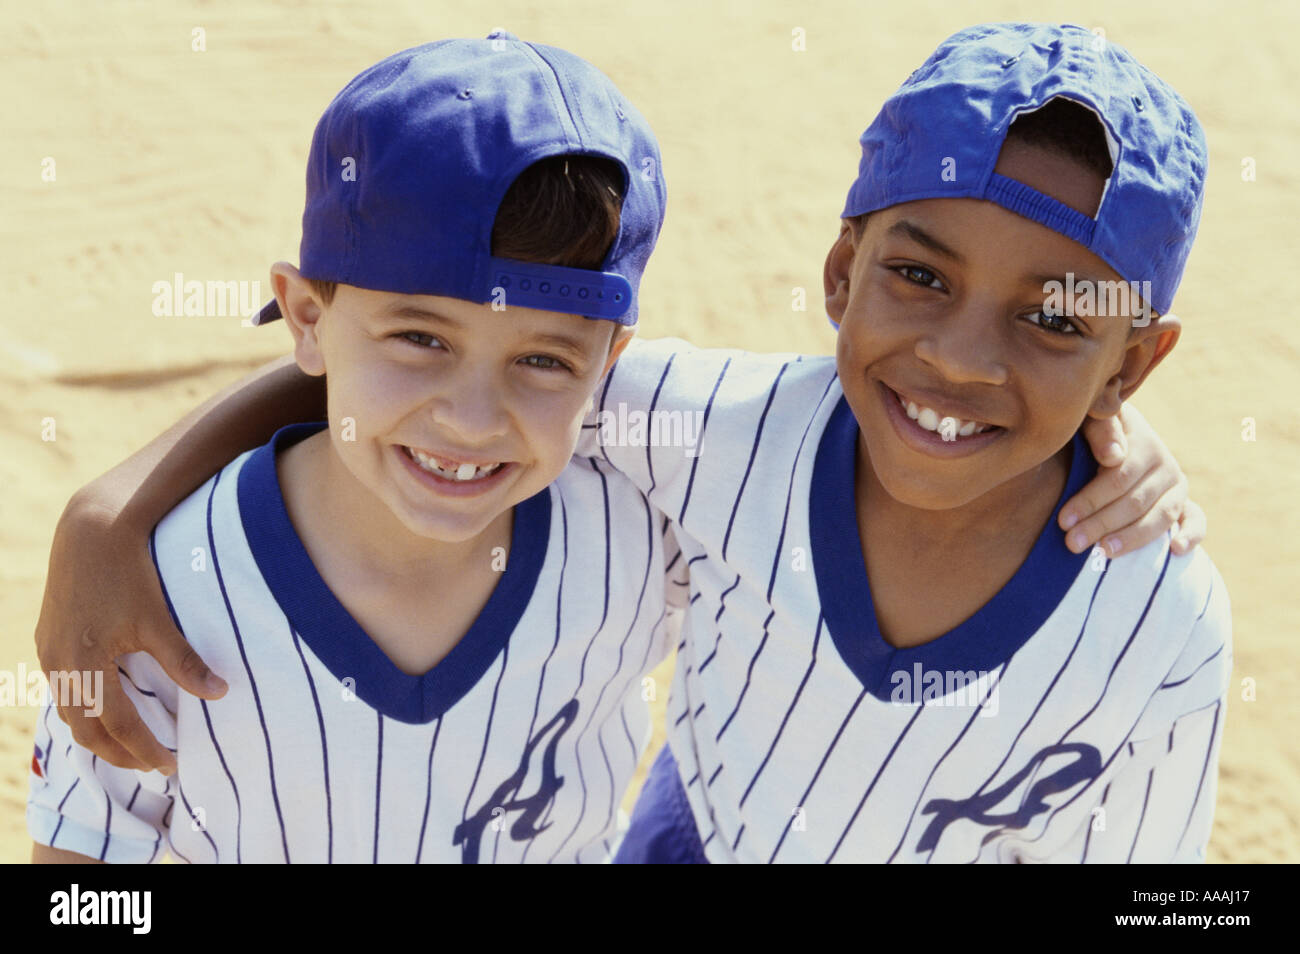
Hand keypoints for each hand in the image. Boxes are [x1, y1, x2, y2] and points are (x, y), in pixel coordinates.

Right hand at [34, 490, 227, 773]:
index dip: (145, 749)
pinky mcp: (47, 637)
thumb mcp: (159, 620)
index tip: (171, 765)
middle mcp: (58, 663)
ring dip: (99, 732)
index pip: (117, 725)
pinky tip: (109, 706)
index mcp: (84, 664)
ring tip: (133, 745)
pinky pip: (63, 687)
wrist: (92, 529)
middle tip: (153, 765)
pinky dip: (86, 706)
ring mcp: (48, 651)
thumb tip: (221, 693)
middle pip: (85, 729)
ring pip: (69, 710)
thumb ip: (185, 662)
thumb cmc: (130, 574)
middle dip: (118, 752)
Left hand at [1064, 403, 1205, 557]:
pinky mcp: (1184, 501)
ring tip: (1104, 551)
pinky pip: (1196, 519)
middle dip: (1101, 524)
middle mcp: (1164, 464)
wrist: (1109, 434)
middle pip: (1135, 502)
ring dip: (1133, 537)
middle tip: (1073, 543)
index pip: (1118, 478)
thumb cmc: (1090, 430)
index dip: (1090, 501)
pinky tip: (1176, 549)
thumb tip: (1113, 456)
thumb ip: (1101, 429)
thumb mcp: (1090, 420)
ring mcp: (1177, 484)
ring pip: (1160, 516)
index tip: (1064, 520)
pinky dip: (1192, 535)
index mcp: (1143, 442)